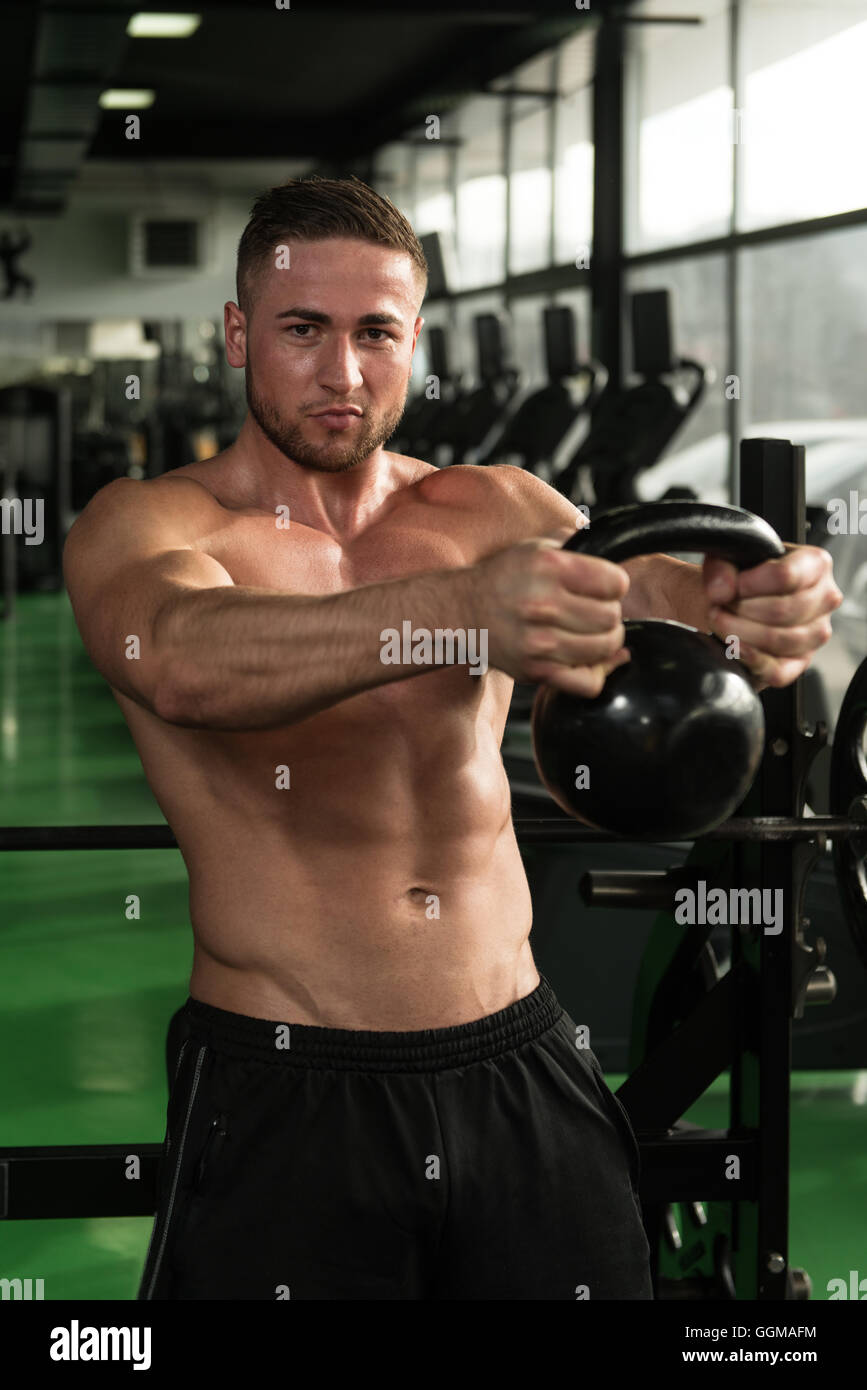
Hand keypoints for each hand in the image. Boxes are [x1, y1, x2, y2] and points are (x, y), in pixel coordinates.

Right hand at [474, 539, 630, 695]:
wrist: (463, 611)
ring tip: (589, 632)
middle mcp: (543, 604)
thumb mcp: (539, 547)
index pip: (615, 583)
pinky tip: (588, 660)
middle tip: (595, 611)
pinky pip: (588, 683)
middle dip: (610, 614)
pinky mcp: (536, 670)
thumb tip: (620, 562)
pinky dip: (596, 673)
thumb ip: (580, 546)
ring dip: (604, 641)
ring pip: (604, 649)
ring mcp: (539, 642)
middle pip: (611, 618)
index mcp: (549, 568)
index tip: (605, 588)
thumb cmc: (505, 578)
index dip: (615, 585)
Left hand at [702, 544, 842, 688]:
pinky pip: (778, 671)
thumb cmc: (739, 575)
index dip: (747, 584)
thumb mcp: (725, 558)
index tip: (727, 587)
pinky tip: (733, 646)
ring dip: (739, 632)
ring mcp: (816, 633)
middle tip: (717, 607)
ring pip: (779, 639)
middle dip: (739, 610)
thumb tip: (721, 591)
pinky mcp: (801, 662)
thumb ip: (720, 569)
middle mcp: (825, 599)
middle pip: (781, 610)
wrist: (733, 600)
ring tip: (719, 621)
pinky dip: (751, 659)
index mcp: (815, 564)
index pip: (785, 576)